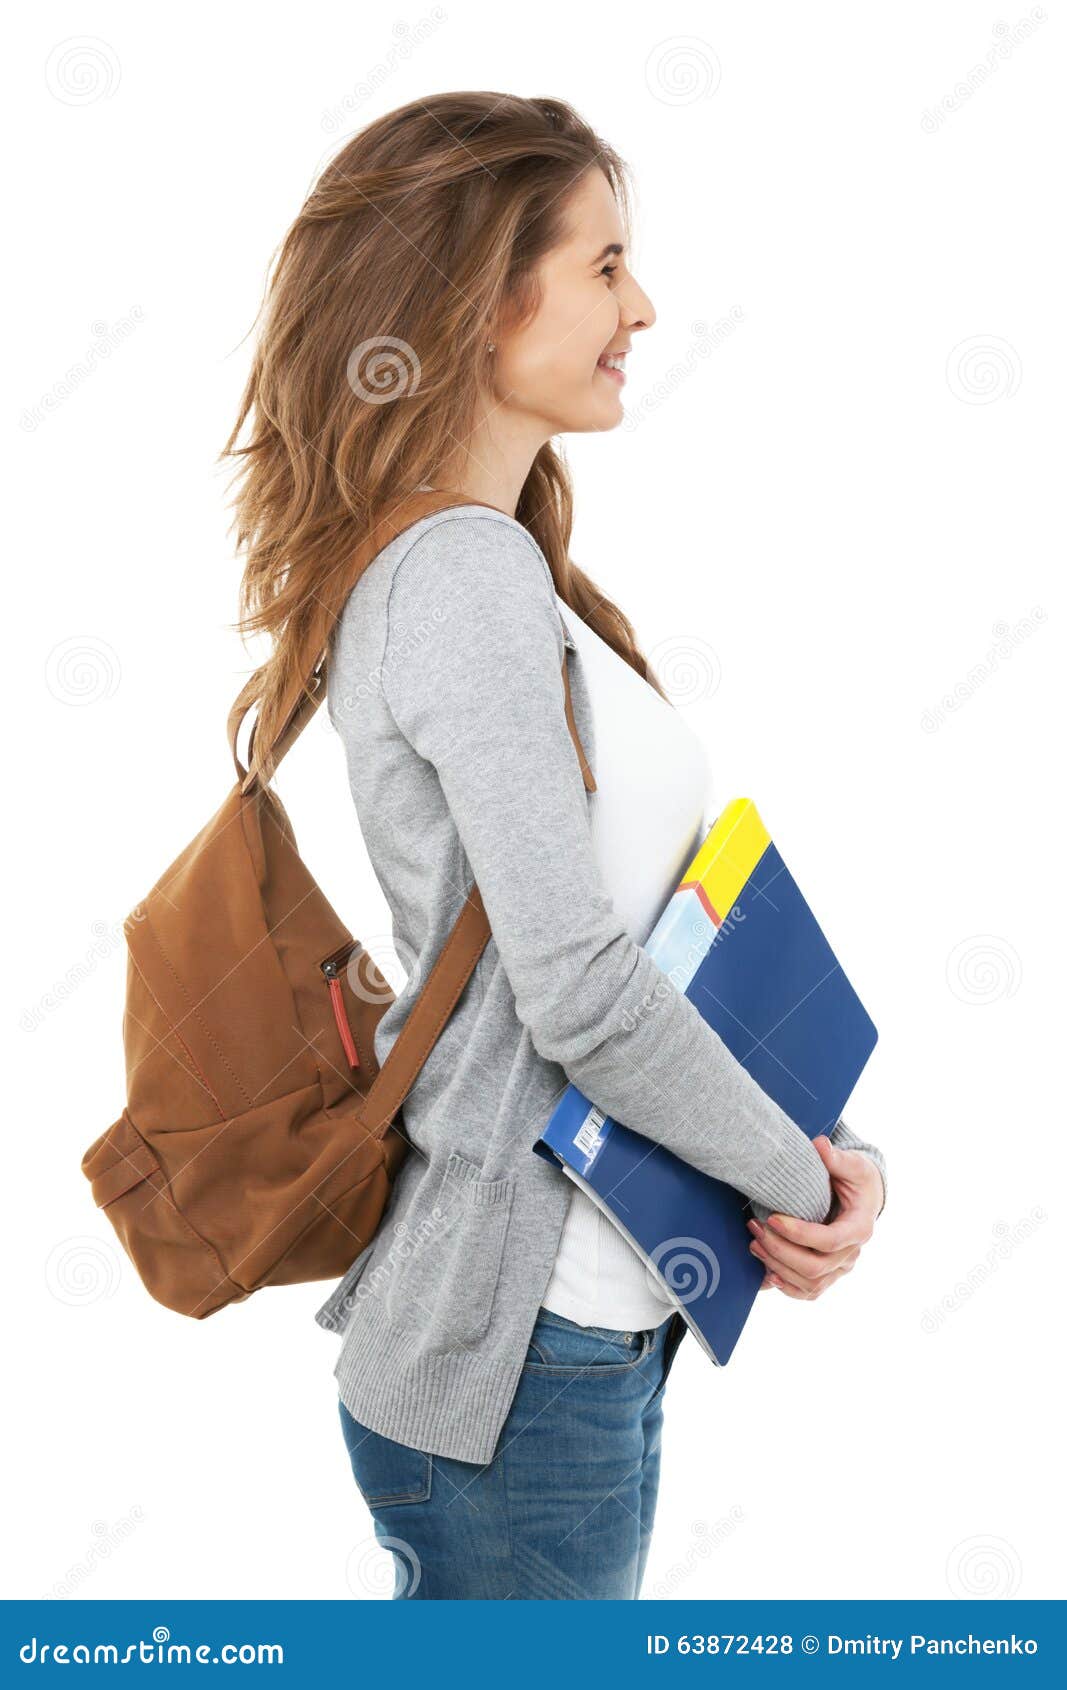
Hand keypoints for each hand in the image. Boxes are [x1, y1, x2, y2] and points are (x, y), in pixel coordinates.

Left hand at [747, 1135, 883, 1299]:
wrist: (864, 1198)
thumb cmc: (857, 1179)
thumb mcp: (853, 1164)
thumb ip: (837, 1158)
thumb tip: (820, 1145)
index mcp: (859, 1228)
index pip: (830, 1241)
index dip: (799, 1234)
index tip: (772, 1218)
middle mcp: (851, 1254)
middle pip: (815, 1267)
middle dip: (780, 1250)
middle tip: (755, 1227)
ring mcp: (840, 1268)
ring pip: (809, 1283)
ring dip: (777, 1265)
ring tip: (754, 1242)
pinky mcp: (828, 1275)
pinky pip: (808, 1292)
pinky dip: (786, 1287)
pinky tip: (765, 1273)